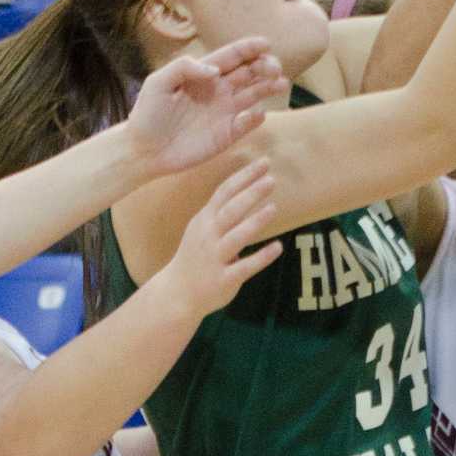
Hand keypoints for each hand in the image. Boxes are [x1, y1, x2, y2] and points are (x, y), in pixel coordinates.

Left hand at [123, 37, 287, 177]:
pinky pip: (248, 123)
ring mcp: (225, 112)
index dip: (250, 48)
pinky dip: (256, 117)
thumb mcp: (158, 82)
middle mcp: (218, 90)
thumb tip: (214, 70)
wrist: (143, 150)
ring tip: (280, 83)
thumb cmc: (147, 114)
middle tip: (274, 67)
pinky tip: (256, 113)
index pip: (232, 57)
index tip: (266, 44)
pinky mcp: (227, 135)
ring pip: (255, 94)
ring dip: (269, 87)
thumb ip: (184, 68)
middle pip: (249, 72)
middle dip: (265, 66)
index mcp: (203, 74)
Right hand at [157, 158, 282, 317]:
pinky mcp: (224, 279)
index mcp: (205, 220)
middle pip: (230, 210)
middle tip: (271, 179)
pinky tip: (278, 247)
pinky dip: (261, 257)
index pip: (225, 191)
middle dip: (250, 194)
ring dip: (255, 222)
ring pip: (236, 237)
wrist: (177, 292)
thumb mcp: (202, 228)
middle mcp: (208, 236)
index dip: (244, 176)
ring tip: (274, 208)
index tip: (264, 162)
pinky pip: (244, 267)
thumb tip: (247, 188)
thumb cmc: (195, 256)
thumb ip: (221, 210)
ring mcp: (215, 258)